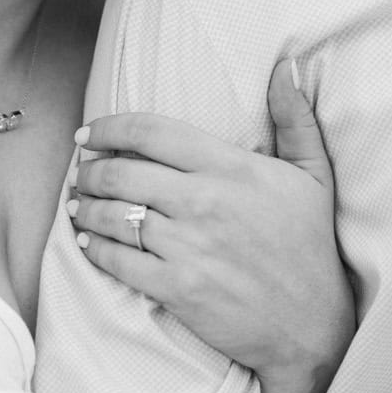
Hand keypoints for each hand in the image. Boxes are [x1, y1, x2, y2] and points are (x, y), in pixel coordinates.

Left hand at [68, 58, 353, 385]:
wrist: (311, 325)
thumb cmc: (310, 246)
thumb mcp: (314, 175)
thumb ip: (296, 117)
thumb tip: (288, 67)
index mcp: (231, 167)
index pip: (151, 132)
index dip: (109, 128)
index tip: (90, 133)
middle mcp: (204, 201)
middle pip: (121, 173)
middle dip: (89, 171)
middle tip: (81, 173)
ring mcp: (187, 246)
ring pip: (113, 216)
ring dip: (84, 207)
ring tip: (77, 205)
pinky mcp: (176, 288)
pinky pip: (117, 261)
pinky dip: (94, 248)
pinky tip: (89, 241)